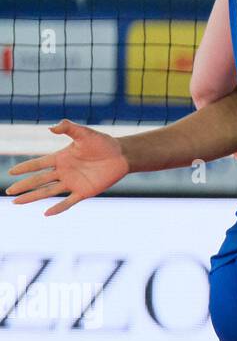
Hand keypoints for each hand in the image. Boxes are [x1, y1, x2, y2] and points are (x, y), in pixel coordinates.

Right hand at [5, 120, 128, 215]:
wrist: (122, 155)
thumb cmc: (103, 143)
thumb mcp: (84, 133)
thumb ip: (68, 128)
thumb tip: (51, 127)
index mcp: (61, 158)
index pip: (38, 164)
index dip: (25, 168)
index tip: (11, 173)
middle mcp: (64, 172)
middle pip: (39, 180)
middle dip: (24, 186)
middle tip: (9, 192)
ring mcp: (73, 183)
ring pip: (48, 192)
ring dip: (33, 197)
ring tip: (17, 203)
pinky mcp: (84, 191)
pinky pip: (68, 201)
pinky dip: (58, 208)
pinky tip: (46, 213)